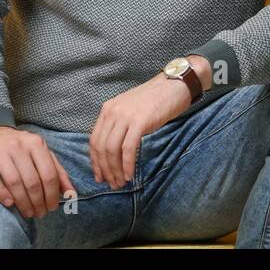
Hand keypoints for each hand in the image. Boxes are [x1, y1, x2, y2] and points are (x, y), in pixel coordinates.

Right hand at [0, 126, 75, 218]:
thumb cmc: (18, 146)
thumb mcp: (40, 152)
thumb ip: (56, 170)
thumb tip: (71, 193)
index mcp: (36, 144)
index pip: (48, 174)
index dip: (52, 194)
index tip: (52, 208)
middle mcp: (19, 146)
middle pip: (32, 180)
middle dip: (38, 201)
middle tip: (39, 214)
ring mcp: (0, 150)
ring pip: (14, 181)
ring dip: (22, 201)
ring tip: (27, 212)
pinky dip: (1, 193)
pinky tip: (9, 203)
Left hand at [89, 73, 193, 188]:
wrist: (175, 85)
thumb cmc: (156, 99)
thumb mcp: (130, 109)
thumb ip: (119, 124)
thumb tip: (112, 151)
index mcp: (108, 109)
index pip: (94, 141)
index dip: (96, 162)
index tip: (101, 176)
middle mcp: (113, 111)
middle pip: (101, 147)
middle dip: (105, 169)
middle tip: (112, 184)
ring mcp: (125, 116)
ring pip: (112, 150)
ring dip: (115, 170)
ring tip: (121, 182)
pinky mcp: (140, 121)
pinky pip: (128, 148)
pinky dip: (127, 164)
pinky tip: (130, 174)